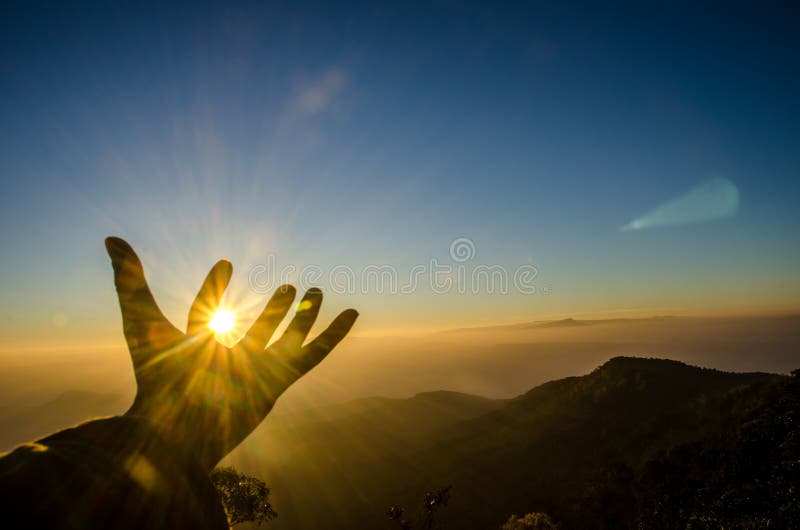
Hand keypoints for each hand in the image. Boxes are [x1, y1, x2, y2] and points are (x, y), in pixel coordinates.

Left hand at [105, 237, 357, 469]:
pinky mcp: (279, 381)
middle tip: (288, 284)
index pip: (207, 310)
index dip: (214, 287)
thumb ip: (129, 279)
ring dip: (302, 315)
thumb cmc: (157, 380)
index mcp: (198, 344)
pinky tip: (350, 313)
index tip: (225, 264)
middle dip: (274, 307)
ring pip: (286, 338)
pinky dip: (332, 335)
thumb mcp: (141, 321)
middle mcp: (229, 358)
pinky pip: (312, 355)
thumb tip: (111, 238)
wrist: (177, 430)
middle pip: (256, 328)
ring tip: (315, 289)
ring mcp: (256, 370)